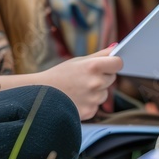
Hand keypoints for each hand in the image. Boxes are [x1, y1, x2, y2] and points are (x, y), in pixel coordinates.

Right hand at [0, 46, 122, 119]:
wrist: (40, 97)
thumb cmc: (59, 75)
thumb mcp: (78, 61)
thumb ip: (100, 54)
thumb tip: (116, 47)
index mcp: (94, 66)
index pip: (118, 63)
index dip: (113, 63)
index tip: (109, 64)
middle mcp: (96, 82)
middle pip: (112, 78)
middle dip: (102, 77)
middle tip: (84, 77)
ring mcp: (94, 99)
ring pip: (105, 93)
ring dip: (96, 91)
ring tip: (77, 89)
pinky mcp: (90, 111)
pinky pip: (97, 105)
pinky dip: (89, 103)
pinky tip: (76, 99)